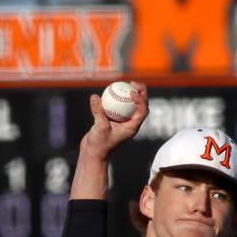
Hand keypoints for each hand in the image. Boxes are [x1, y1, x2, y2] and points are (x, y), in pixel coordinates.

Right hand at [71, 82, 148, 199]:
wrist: (93, 153)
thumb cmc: (99, 145)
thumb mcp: (98, 127)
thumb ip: (98, 112)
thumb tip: (94, 96)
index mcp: (132, 127)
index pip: (143, 111)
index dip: (141, 100)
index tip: (131, 92)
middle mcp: (130, 123)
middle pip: (141, 105)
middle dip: (140, 92)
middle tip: (132, 83)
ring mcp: (122, 121)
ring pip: (130, 104)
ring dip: (129, 93)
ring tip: (124, 83)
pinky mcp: (114, 119)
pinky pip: (118, 106)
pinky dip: (116, 98)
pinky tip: (110, 90)